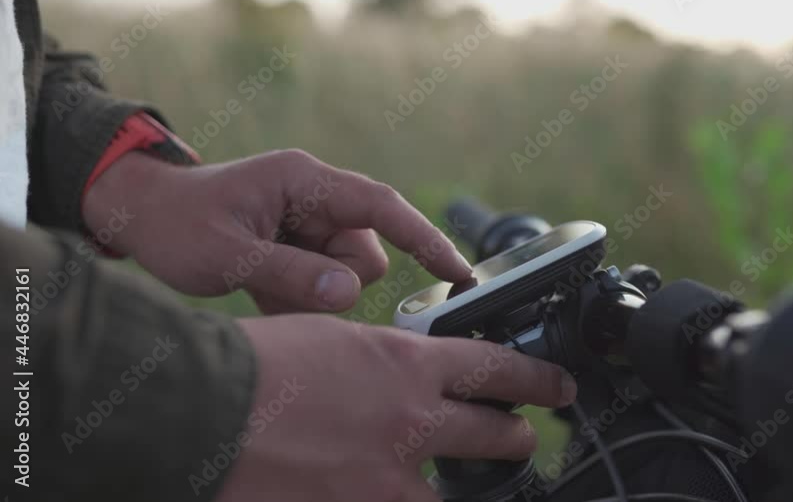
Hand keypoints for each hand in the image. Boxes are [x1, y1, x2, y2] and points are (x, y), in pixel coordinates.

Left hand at [82, 149, 471, 312]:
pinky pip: (324, 282)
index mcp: (306, 181)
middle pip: (364, 253)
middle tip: (276, 284)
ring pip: (346, 274)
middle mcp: (316, 197)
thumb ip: (291, 274)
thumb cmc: (175, 224)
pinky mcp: (300, 243)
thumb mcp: (225, 254)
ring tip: (259, 285)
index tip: (460, 272)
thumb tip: (349, 292)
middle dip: (332, 282)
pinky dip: (298, 295)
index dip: (425, 239)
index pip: (382, 208)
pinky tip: (259, 287)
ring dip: (312, 293)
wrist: (138, 214)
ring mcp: (310, 221)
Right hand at [217, 315, 576, 501]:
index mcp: (404, 365)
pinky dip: (406, 499)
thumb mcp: (331, 342)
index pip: (496, 369)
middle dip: (516, 434)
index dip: (536, 379)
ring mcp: (387, 479)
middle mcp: (410, 422)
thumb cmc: (254, 366)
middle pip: (495, 433)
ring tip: (465, 477)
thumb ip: (380, 363)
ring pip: (458, 491)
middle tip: (519, 434)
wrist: (199, 412)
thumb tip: (401, 376)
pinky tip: (395, 490)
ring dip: (468, 482)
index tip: (557, 386)